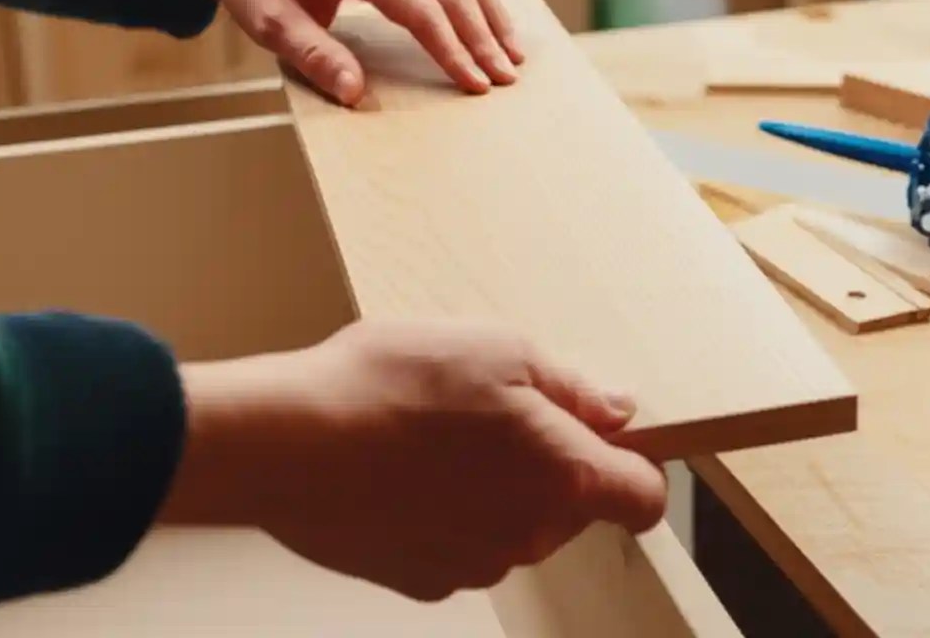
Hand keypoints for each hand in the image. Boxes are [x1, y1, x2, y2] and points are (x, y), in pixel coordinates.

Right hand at [159, 318, 665, 601]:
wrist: (286, 444)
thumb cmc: (390, 388)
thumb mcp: (500, 350)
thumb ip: (573, 388)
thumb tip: (615, 412)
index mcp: (563, 477)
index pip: (644, 496)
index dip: (635, 463)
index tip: (611, 437)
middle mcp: (529, 536)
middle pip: (573, 505)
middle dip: (549, 461)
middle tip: (492, 409)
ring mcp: (475, 565)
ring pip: (514, 523)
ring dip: (494, 485)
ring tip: (434, 435)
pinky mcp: (423, 579)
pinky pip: (461, 542)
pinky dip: (447, 512)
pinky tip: (405, 471)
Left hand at [192, 0, 524, 104]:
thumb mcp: (272, 24)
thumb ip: (315, 56)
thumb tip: (355, 93)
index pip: (420, 7)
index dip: (451, 48)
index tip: (473, 83)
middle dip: (482, 36)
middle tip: (505, 77)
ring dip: (490, 12)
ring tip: (513, 53)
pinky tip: (493, 25)